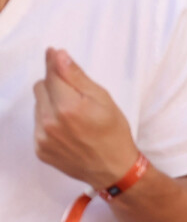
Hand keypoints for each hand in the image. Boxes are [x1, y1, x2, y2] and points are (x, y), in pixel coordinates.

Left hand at [33, 48, 138, 191]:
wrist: (112, 168)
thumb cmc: (113, 130)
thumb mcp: (102, 98)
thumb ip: (76, 76)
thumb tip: (58, 55)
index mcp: (67, 107)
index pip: (51, 74)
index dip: (54, 62)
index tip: (54, 52)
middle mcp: (49, 123)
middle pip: (40, 88)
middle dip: (54, 85)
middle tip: (75, 95)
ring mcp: (42, 138)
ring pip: (38, 106)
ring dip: (51, 104)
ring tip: (73, 115)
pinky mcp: (39, 150)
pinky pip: (37, 124)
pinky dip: (49, 122)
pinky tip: (68, 129)